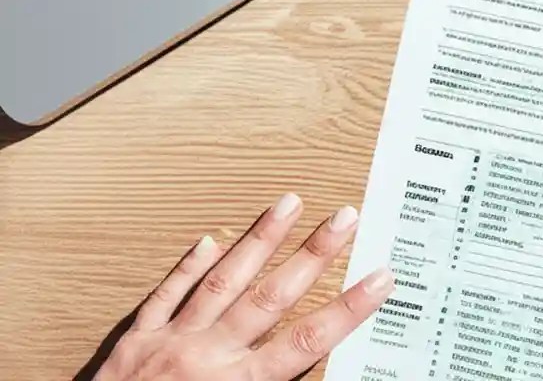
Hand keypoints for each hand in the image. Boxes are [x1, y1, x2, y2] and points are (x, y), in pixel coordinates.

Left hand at [96, 194, 392, 380]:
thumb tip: (307, 371)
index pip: (306, 340)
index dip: (348, 308)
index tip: (380, 278)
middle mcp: (208, 357)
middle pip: (272, 296)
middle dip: (314, 254)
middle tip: (345, 217)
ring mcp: (171, 343)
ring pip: (224, 281)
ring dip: (261, 240)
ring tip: (289, 203)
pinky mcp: (136, 342)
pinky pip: (166, 296)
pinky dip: (189, 267)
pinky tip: (209, 241)